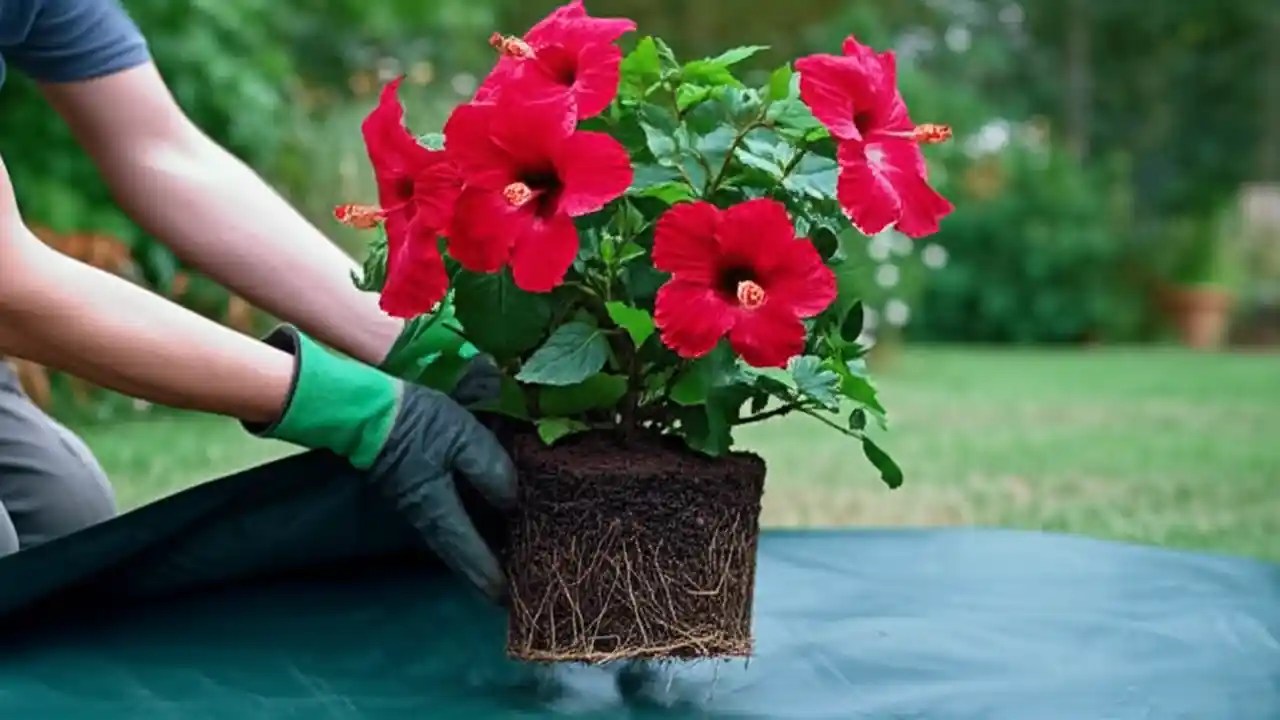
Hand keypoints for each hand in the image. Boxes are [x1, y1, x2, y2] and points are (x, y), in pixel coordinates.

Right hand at [246, 326, 516, 601]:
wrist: (369, 412)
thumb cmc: (418, 424)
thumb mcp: (463, 438)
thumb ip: (491, 470)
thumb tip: (512, 504)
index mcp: (442, 511)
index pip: (470, 557)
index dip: (491, 580)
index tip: (509, 601)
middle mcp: (430, 520)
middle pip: (462, 557)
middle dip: (487, 573)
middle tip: (516, 584)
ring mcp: (421, 509)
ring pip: (456, 541)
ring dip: (480, 552)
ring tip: (510, 557)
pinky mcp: (418, 494)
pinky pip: (451, 522)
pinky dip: (472, 530)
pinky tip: (489, 522)